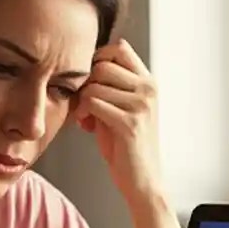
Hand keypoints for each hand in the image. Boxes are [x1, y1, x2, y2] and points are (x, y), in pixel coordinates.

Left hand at [73, 39, 162, 197]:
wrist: (142, 180)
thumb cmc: (126, 145)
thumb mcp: (120, 108)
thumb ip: (108, 87)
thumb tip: (81, 69)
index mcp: (148, 82)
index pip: (120, 47)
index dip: (98, 58)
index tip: (90, 81)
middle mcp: (148, 89)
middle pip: (103, 64)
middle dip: (86, 82)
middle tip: (84, 102)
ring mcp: (141, 105)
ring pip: (95, 84)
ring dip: (82, 101)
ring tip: (86, 117)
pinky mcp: (130, 123)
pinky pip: (94, 102)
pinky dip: (83, 113)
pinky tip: (86, 125)